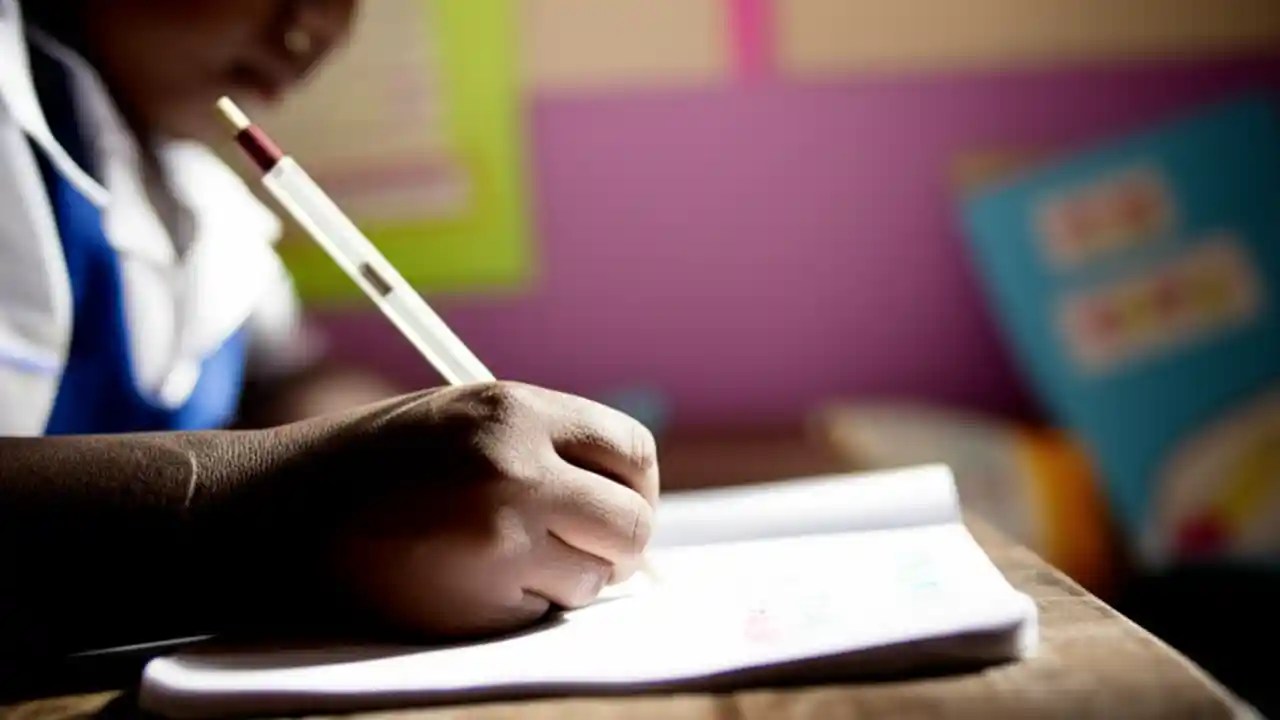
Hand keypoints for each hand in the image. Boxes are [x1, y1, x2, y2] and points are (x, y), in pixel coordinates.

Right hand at [201, 381, 658, 639]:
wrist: (288, 510)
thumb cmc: (383, 459)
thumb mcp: (469, 416)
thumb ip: (548, 445)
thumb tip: (626, 500)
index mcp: (518, 412)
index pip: (633, 452)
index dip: (636, 484)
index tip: (622, 502)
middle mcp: (518, 472)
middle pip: (632, 525)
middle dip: (620, 544)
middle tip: (591, 548)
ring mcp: (499, 541)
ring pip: (593, 578)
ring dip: (567, 578)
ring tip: (507, 556)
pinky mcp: (477, 602)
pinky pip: (541, 611)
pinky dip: (521, 604)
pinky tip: (469, 577)